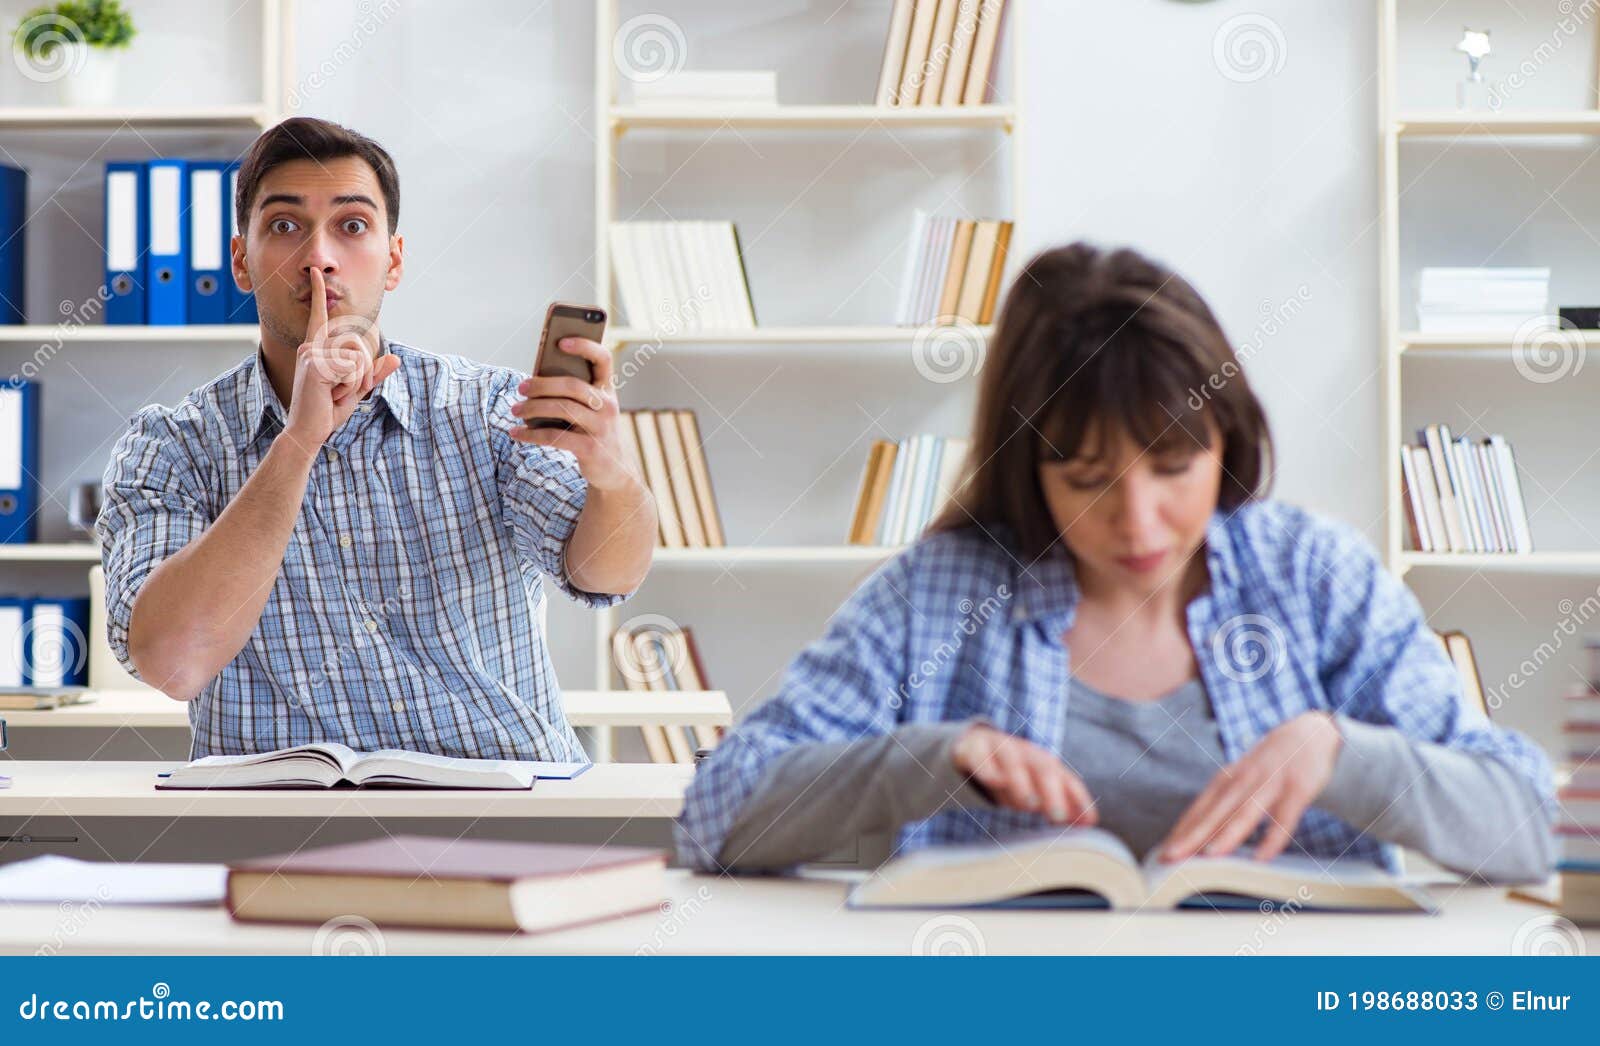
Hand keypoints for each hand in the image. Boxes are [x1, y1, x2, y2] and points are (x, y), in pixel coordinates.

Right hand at [282, 268, 399, 450]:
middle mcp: (311, 347)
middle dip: (364, 369)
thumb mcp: (356, 390)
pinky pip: (353, 367)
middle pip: (358, 341)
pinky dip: (351, 384)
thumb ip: (374, 373)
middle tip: (346, 389)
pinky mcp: (316, 365)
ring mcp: (311, 354)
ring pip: (358, 355)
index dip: (319, 294)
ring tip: (337, 392)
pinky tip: (332, 394)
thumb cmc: (327, 410)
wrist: (308, 432)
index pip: (320, 317)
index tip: (315, 273)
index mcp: (316, 349)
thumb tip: (396, 358)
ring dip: (358, 379)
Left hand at [510, 337, 636, 492]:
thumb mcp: (588, 409)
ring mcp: (601, 428)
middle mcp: (608, 405)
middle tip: (521, 387)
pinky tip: (516, 433)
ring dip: (533, 408)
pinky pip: (555, 437)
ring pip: (563, 409)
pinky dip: (531, 434)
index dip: (584, 346)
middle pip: (573, 385)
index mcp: (608, 389)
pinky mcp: (591, 449)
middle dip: (542, 384)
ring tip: (515, 409)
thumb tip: (533, 382)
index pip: (603, 359)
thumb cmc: (592, 430)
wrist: (613, 470)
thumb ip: (570, 393)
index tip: (560, 342)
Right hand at [951, 723, 1096, 825]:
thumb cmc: (1014, 775)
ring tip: (1030, 803)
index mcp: (1045, 764)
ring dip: (1022, 781)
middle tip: (1057, 816)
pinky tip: (994, 781)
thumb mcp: (1035, 789)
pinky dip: (988, 767)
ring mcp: (1000, 749)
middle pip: (1042, 769)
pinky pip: (980, 756)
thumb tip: (1089, 822)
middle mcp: (1026, 754)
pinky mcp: (973, 749)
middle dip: (1052, 792)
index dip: (1079, 798)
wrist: (974, 745)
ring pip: (1013, 762)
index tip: (1089, 821)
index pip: (1066, 779)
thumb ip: (1061, 804)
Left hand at [1158, 711, 1343, 862]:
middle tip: (1170, 857)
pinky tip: (1263, 858)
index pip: (1199, 809)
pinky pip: (1284, 817)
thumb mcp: (1243, 777)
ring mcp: (1270, 783)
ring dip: (1227, 834)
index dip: (1181, 832)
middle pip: (1215, 812)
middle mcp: (1243, 780)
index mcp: (1227, 780)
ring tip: (1210, 856)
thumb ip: (1225, 804)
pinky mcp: (1297, 789)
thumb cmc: (1269, 765)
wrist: (1310, 733)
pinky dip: (1273, 837)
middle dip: (1192, 835)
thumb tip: (1199, 836)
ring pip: (1246, 813)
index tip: (1162, 854)